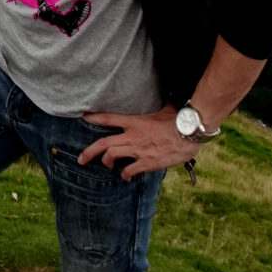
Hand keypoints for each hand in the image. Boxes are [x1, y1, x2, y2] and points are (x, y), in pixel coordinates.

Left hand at [76, 107, 200, 180]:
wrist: (190, 133)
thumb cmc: (180, 119)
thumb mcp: (165, 108)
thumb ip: (158, 105)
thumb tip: (164, 95)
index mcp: (135, 121)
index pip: (108, 118)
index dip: (94, 118)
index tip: (84, 118)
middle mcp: (132, 136)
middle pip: (103, 144)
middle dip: (88, 152)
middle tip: (81, 159)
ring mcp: (138, 149)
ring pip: (111, 156)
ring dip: (106, 163)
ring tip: (108, 166)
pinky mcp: (147, 162)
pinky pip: (129, 170)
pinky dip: (125, 175)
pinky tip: (126, 177)